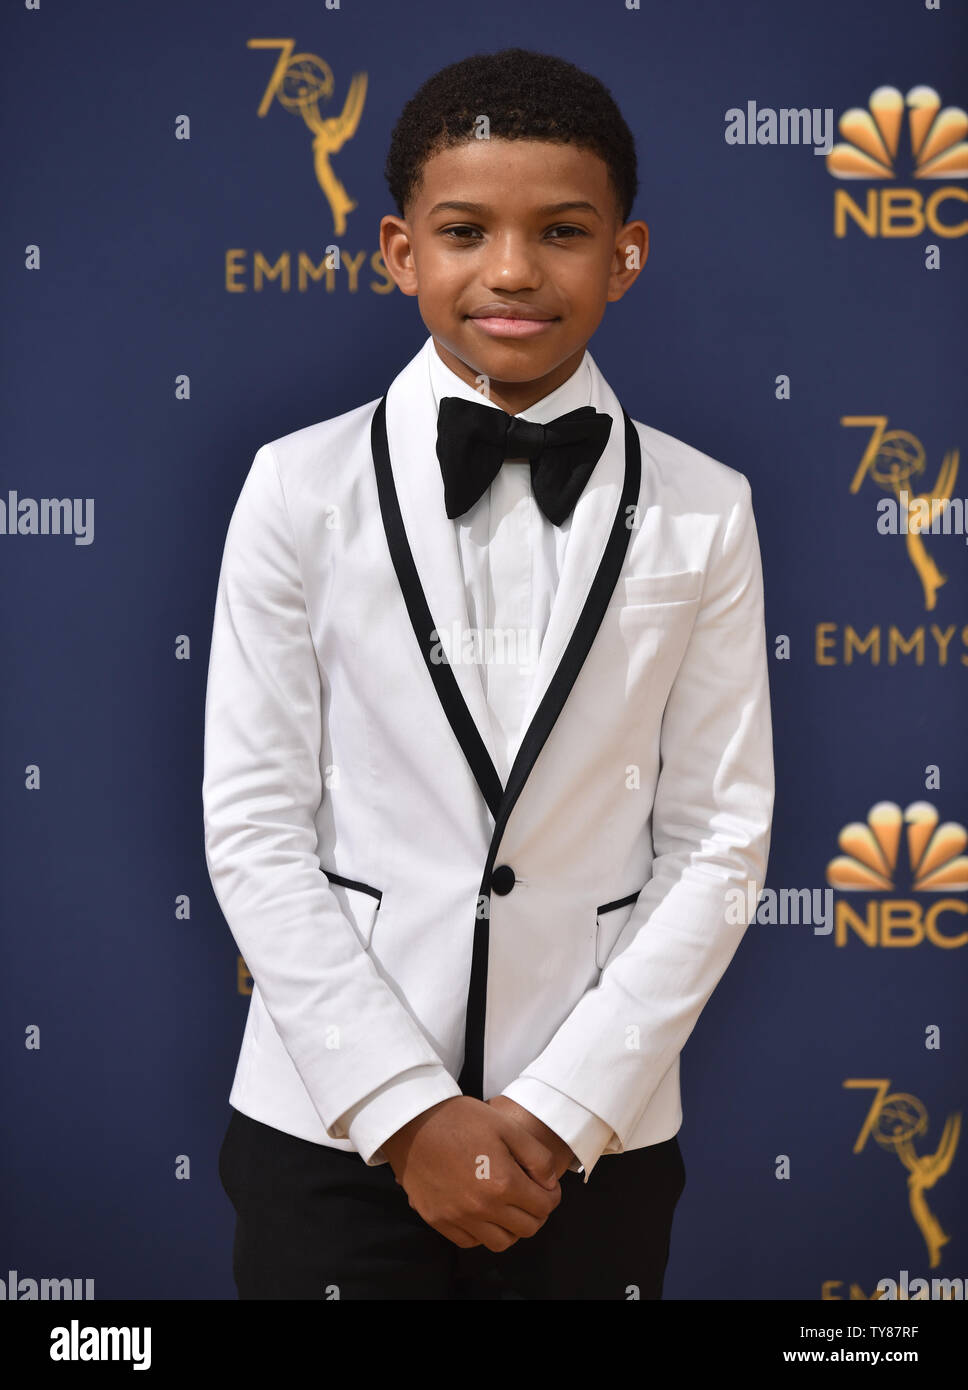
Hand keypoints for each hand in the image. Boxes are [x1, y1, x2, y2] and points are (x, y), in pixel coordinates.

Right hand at [382, 1096, 561, 1251]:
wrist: (413, 1121)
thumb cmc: (461, 1119)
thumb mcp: (506, 1126)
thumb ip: (537, 1157)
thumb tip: (550, 1184)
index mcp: (502, 1182)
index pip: (544, 1207)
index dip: (551, 1196)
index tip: (546, 1187)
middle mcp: (481, 1207)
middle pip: (526, 1229)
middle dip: (536, 1213)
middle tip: (531, 1196)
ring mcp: (457, 1217)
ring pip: (500, 1242)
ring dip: (511, 1228)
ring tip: (508, 1206)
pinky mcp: (438, 1220)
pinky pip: (470, 1241)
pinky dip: (482, 1232)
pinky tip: (482, 1211)